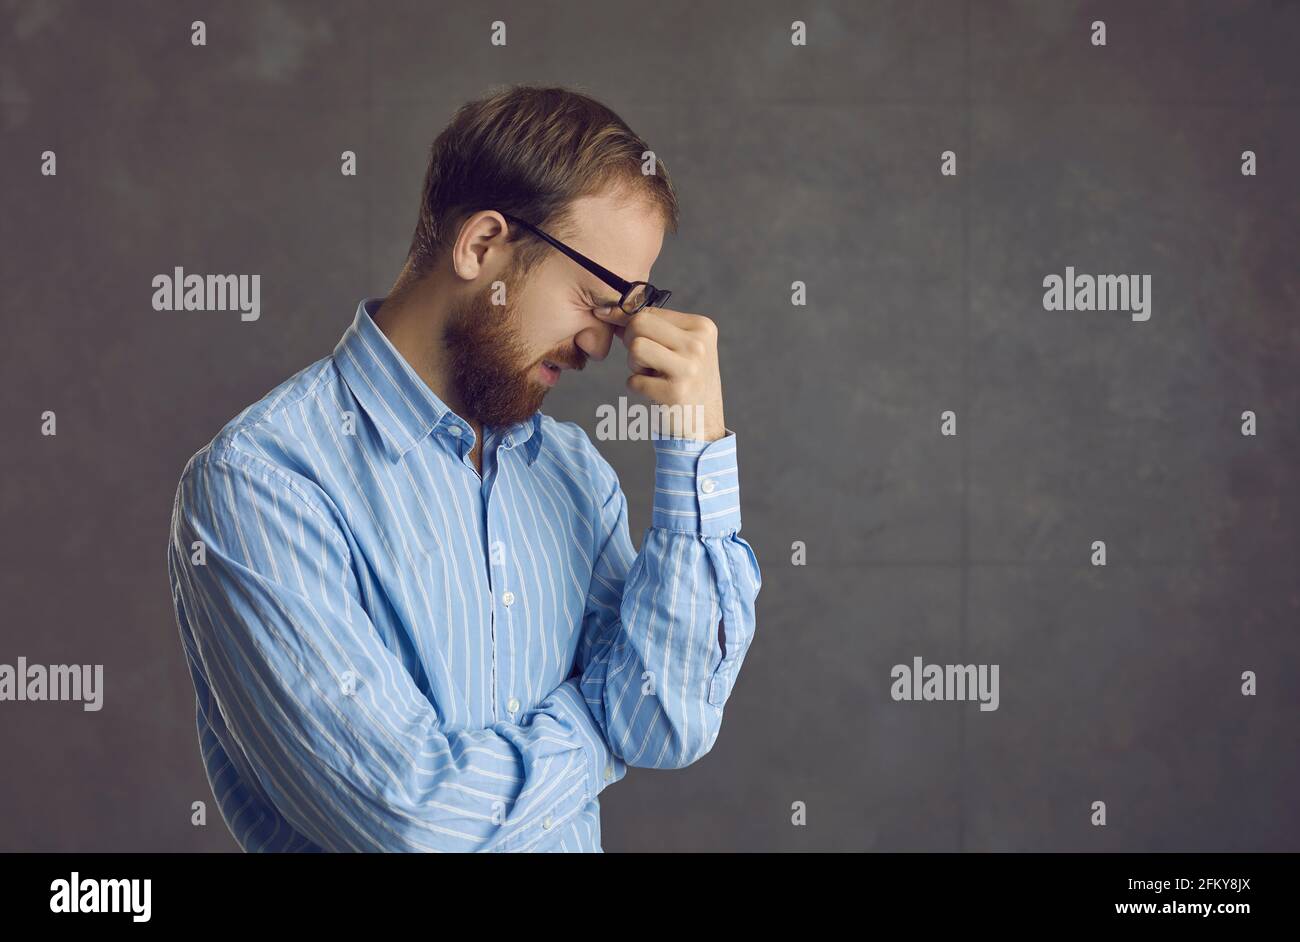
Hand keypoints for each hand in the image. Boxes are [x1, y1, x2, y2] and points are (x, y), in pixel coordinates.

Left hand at [593, 304, 726, 441]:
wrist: (704, 424)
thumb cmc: (687, 381)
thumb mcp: (682, 348)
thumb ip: (653, 328)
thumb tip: (609, 311)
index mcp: (702, 327)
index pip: (649, 311)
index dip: (629, 323)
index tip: (624, 334)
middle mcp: (698, 345)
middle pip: (638, 324)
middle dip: (630, 341)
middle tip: (643, 359)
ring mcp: (688, 369)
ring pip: (635, 348)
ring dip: (635, 365)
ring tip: (652, 375)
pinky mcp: (675, 393)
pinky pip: (634, 381)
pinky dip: (638, 388)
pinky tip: (656, 393)